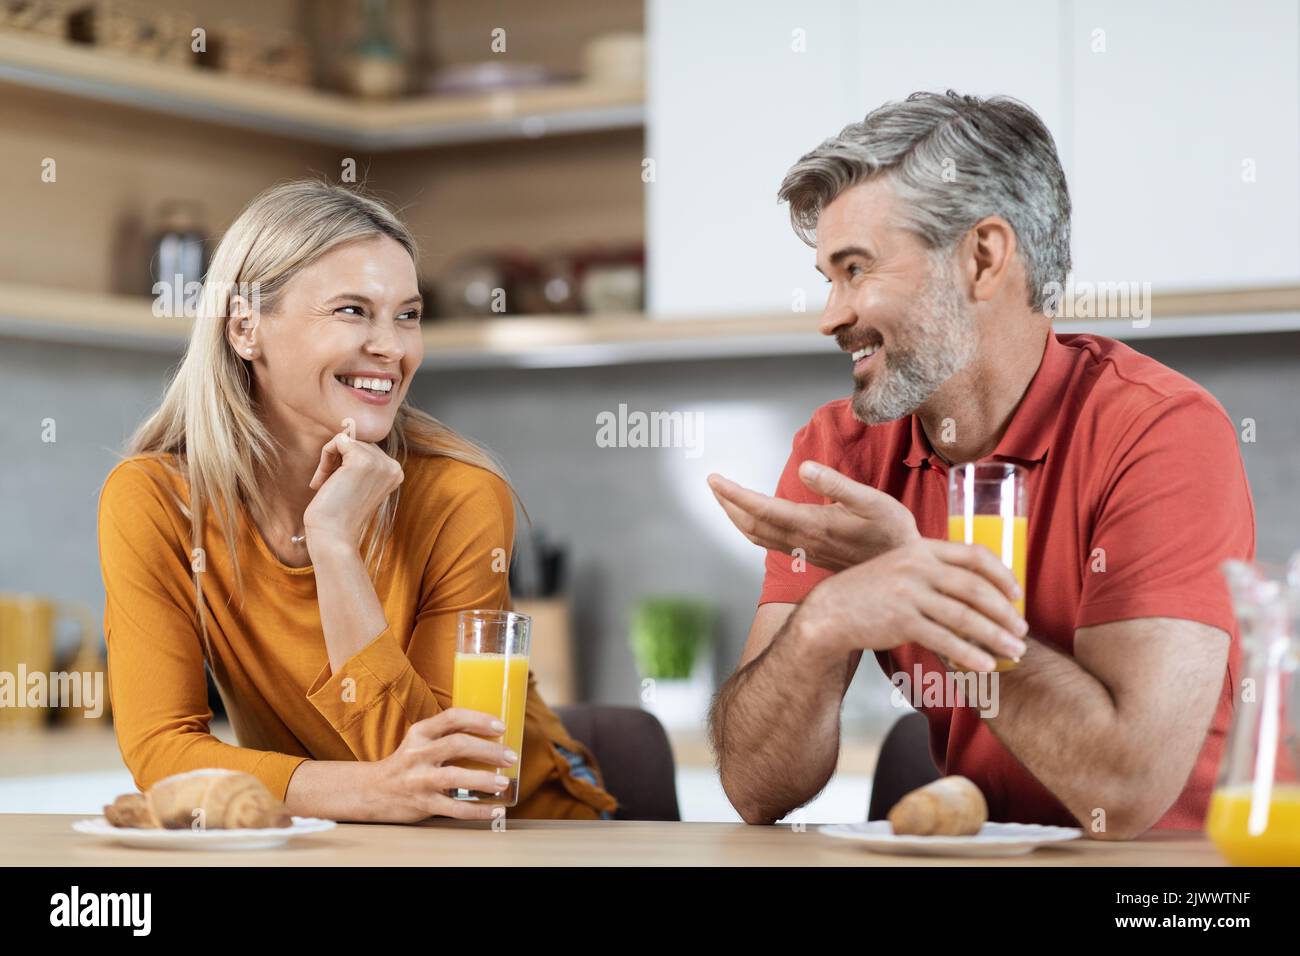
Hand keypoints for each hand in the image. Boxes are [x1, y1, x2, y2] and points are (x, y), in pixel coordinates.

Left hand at [303, 429, 403, 551]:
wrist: (333, 535)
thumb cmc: (339, 512)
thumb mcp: (358, 483)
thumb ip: (360, 461)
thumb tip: (347, 433)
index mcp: (395, 472)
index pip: (367, 448)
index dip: (347, 463)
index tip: (339, 486)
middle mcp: (393, 466)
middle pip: (358, 442)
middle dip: (338, 460)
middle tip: (330, 486)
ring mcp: (380, 462)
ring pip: (347, 440)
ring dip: (330, 461)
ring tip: (326, 485)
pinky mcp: (362, 460)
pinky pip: (338, 440)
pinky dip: (325, 456)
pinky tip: (323, 480)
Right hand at [372, 708, 518, 822]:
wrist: (371, 791)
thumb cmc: (406, 763)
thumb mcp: (420, 742)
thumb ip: (446, 736)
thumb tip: (491, 736)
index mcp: (420, 733)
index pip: (452, 718)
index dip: (478, 720)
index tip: (500, 726)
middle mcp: (418, 753)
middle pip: (458, 744)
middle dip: (488, 749)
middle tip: (510, 756)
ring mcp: (418, 779)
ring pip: (455, 776)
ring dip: (484, 779)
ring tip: (504, 783)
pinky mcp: (421, 804)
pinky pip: (454, 809)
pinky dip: (477, 811)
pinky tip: (494, 810)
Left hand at [707, 462, 919, 571]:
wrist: (902, 571)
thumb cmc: (892, 532)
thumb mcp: (872, 501)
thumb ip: (836, 485)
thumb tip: (803, 469)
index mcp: (812, 524)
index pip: (762, 509)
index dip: (734, 494)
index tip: (714, 479)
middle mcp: (802, 540)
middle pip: (751, 524)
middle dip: (727, 504)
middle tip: (712, 483)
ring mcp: (804, 550)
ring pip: (757, 536)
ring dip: (735, 516)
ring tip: (723, 498)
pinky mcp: (808, 554)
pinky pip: (768, 542)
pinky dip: (751, 528)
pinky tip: (751, 519)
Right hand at [797, 538, 1028, 670]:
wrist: (830, 611)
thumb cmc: (870, 592)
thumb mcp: (899, 567)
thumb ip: (931, 569)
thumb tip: (976, 589)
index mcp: (921, 548)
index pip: (974, 555)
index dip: (1002, 574)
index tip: (1018, 594)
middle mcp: (917, 566)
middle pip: (975, 588)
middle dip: (1005, 612)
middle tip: (1022, 630)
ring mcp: (908, 593)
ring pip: (965, 617)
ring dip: (995, 637)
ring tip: (1014, 652)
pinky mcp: (901, 621)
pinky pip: (944, 640)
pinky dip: (969, 654)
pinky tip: (985, 665)